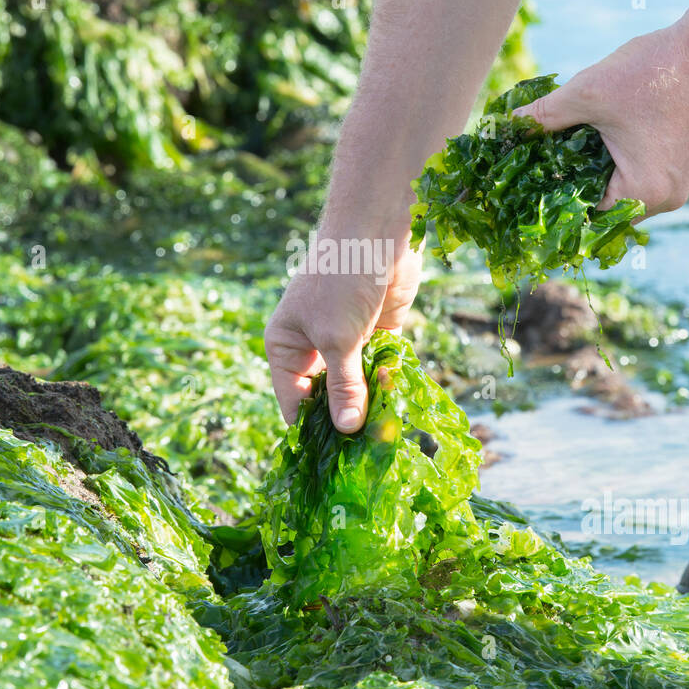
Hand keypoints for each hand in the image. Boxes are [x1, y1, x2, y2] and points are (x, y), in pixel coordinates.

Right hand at [265, 238, 420, 431]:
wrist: (375, 229)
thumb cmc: (340, 281)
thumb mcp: (337, 339)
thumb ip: (344, 386)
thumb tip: (346, 429)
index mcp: (288, 346)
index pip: (294, 401)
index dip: (312, 429)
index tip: (333, 459)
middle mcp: (315, 345)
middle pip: (329, 395)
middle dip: (347, 417)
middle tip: (367, 447)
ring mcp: (348, 338)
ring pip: (360, 382)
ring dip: (374, 399)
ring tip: (388, 425)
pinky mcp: (379, 330)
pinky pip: (384, 365)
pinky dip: (392, 378)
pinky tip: (401, 392)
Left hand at [513, 21, 688, 216]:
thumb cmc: (650, 71)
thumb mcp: (586, 93)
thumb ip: (543, 116)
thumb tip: (506, 126)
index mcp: (646, 192)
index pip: (588, 217)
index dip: (557, 203)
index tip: (530, 191)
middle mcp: (669, 199)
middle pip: (607, 210)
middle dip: (576, 190)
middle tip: (541, 171)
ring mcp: (681, 185)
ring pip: (624, 195)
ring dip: (597, 178)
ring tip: (566, 154)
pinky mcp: (685, 168)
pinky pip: (643, 180)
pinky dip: (618, 169)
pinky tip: (596, 145)